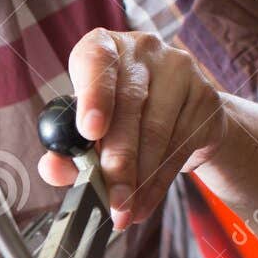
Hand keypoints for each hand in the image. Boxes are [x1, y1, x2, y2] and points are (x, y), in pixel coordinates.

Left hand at [39, 28, 225, 228]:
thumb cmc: (120, 117)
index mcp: (104, 47)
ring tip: (123, 210)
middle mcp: (144, 50)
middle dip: (118, 161)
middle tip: (110, 199)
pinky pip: (180, 147)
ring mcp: (180, 70)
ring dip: (139, 180)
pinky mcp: (206, 98)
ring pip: (157, 132)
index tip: (89, 130)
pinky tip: (144, 203)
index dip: (93, 95)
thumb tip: (51, 168)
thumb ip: (67, 150)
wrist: (180, 114)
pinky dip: (158, 183)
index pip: (96, 60)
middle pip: (130, 106)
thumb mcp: (87, 129)